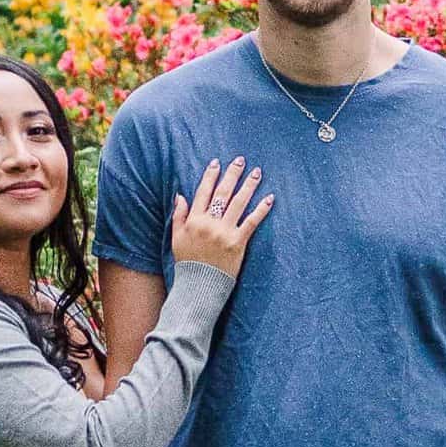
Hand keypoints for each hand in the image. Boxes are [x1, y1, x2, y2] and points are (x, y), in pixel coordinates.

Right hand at [170, 155, 272, 278]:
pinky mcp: (237, 243)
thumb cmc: (188, 262)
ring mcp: (224, 232)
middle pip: (222, 193)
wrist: (199, 286)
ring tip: (257, 172)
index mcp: (194, 220)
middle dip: (232, 174)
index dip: (210, 176)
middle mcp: (209, 223)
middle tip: (241, 160)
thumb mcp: (176, 238)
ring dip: (249, 186)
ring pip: (238, 203)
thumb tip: (180, 195)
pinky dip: (261, 210)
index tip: (217, 162)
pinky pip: (251, 222)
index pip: (203, 192)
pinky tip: (269, 198)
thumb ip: (178, 216)